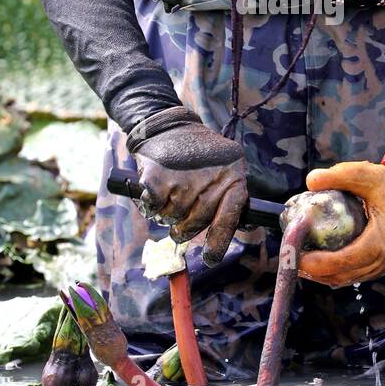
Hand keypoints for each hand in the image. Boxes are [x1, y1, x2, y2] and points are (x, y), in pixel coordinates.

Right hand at [133, 123, 247, 264]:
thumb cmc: (198, 155)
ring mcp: (183, 178)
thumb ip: (229, 198)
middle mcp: (210, 177)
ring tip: (170, 193)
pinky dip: (151, 205)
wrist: (168, 126)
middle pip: (196, 222)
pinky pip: (154, 208)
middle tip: (180, 217)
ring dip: (168, 214)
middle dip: (186, 226)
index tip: (210, 259)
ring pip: (173, 218)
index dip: (219, 241)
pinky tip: (156, 190)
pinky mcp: (157, 177)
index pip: (229, 217)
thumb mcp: (224, 169)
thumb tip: (232, 232)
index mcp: (232, 176)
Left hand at [299, 154, 384, 287]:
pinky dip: (328, 273)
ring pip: (344, 279)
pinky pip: (348, 276)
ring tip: (295, 261)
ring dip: (319, 275)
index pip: (351, 258)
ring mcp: (379, 266)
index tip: (301, 258)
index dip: (325, 263)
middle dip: (315, 271)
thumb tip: (311, 181)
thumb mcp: (367, 173)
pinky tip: (310, 263)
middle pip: (344, 274)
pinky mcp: (373, 268)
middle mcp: (384, 258)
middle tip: (289, 259)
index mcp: (384, 238)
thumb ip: (340, 174)